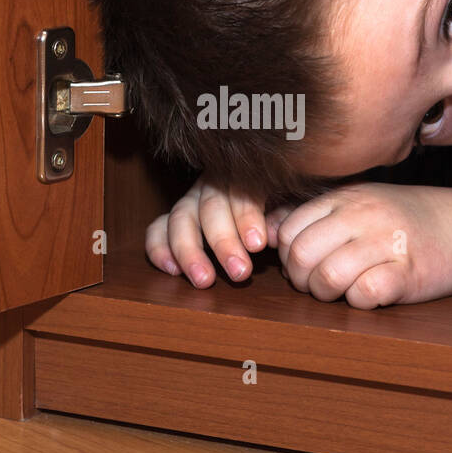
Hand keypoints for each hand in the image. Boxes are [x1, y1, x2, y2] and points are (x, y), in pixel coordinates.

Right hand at [144, 175, 295, 287]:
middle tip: (240, 272)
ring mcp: (191, 199)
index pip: (242, 188)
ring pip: (180, 218)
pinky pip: (157, 229)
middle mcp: (213, 182)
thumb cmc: (286, 198)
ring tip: (204, 280)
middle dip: (223, 241)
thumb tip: (273, 234)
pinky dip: (159, 248)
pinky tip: (172, 270)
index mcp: (246, 172)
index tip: (257, 244)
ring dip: (190, 251)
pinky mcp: (174, 218)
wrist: (270, 191)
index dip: (247, 216)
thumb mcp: (294, 199)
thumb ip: (286, 213)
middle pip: (210, 206)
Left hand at [274, 182, 451, 308]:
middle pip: (302, 255)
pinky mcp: (408, 271)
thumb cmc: (405, 218)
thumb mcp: (358, 203)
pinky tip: (369, 294)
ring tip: (341, 291)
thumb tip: (265, 233)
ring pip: (328, 276)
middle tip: (317, 285)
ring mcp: (386, 242)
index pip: (289, 229)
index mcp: (345, 197)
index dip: (287, 256)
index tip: (303, 265)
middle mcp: (362, 215)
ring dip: (327, 294)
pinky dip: (360, 302)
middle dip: (301, 280)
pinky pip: (364, 294)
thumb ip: (313, 214)